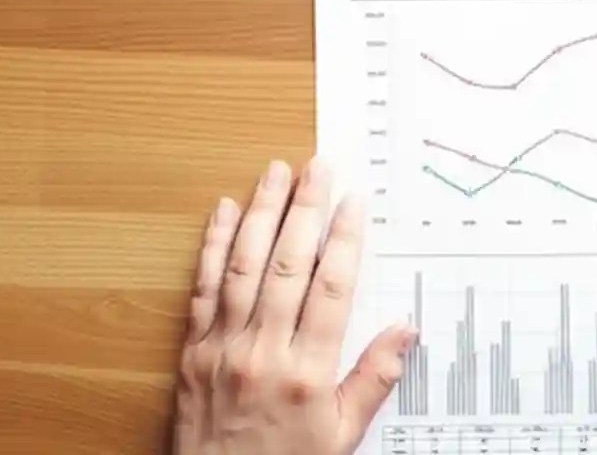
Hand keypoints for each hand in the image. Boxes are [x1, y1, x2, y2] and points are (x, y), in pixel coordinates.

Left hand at [173, 158, 414, 454]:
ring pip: (244, 267)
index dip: (344, 240)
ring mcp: (223, 348)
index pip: (331, 289)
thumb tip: (404, 331)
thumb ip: (373, 380)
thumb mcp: (342, 435)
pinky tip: (224, 213)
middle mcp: (263, 352)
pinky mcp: (192, 352)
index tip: (354, 203)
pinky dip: (214, 247)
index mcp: (306, 373)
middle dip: (304, 209)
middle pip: (288, 265)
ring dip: (261, 214)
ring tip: (274, 174)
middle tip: (317, 168)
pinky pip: (204, 289)